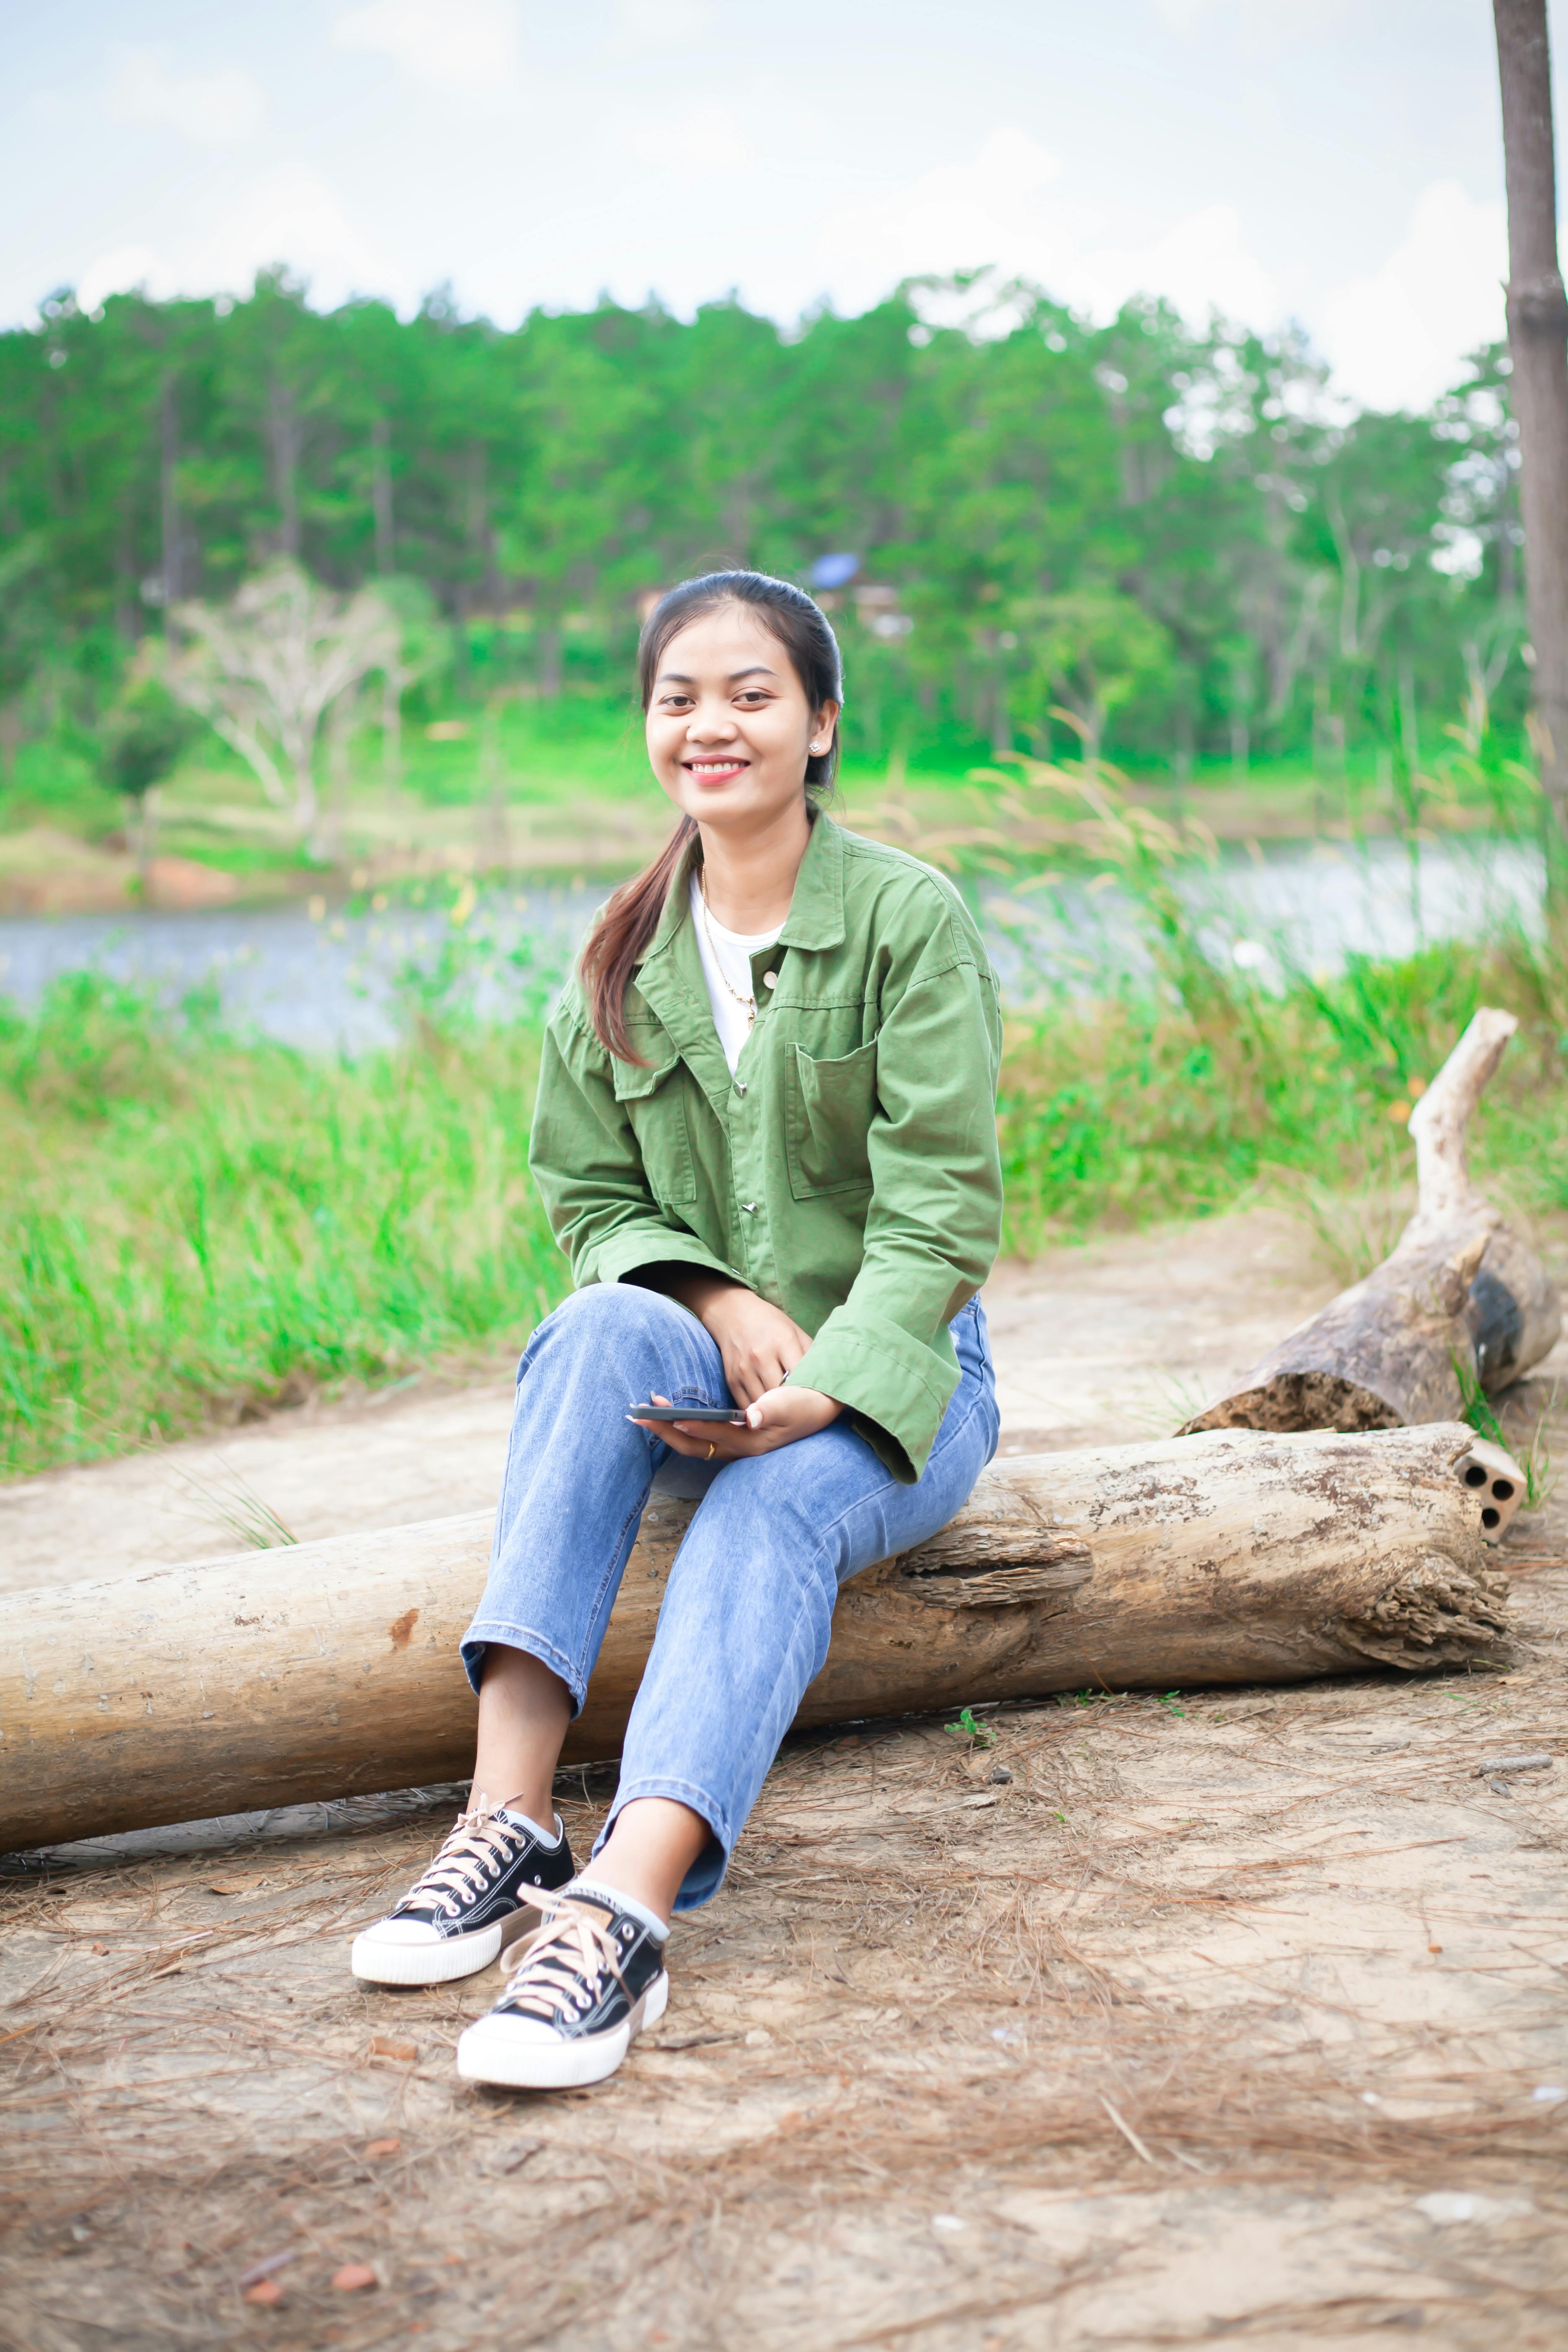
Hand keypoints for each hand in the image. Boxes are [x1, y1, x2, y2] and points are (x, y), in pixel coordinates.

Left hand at [633, 1384, 841, 1460]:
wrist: (822, 1409)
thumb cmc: (807, 1404)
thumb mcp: (792, 1404)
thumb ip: (770, 1409)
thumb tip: (751, 1416)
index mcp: (751, 1441)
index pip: (712, 1435)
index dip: (688, 1425)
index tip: (665, 1415)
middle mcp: (739, 1448)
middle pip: (693, 1445)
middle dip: (664, 1430)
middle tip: (637, 1415)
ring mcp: (735, 1446)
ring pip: (693, 1443)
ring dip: (668, 1429)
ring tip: (645, 1413)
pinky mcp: (734, 1438)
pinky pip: (700, 1438)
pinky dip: (681, 1427)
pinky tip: (670, 1416)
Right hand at [656, 1272, 811, 1405]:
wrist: (732, 1314)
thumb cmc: (770, 1323)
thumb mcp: (795, 1331)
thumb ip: (810, 1354)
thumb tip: (827, 1379)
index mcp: (783, 1342)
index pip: (801, 1377)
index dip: (810, 1393)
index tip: (818, 1402)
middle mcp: (761, 1357)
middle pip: (782, 1395)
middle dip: (794, 1406)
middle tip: (805, 1414)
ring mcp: (745, 1370)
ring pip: (764, 1404)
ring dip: (776, 1413)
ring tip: (787, 1417)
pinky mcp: (732, 1379)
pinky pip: (748, 1405)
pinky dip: (759, 1412)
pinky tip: (769, 1412)